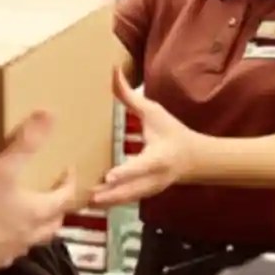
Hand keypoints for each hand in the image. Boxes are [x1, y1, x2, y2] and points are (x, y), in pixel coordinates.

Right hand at [0, 111, 77, 274]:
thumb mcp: (2, 168)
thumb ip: (25, 142)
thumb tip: (49, 114)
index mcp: (39, 211)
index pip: (65, 197)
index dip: (69, 182)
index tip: (69, 170)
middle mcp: (32, 233)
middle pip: (55, 222)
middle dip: (59, 207)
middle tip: (54, 193)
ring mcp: (13, 251)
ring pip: (36, 238)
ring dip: (39, 225)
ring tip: (30, 213)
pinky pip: (12, 250)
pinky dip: (14, 239)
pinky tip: (0, 233)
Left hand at [90, 68, 202, 207]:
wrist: (193, 159)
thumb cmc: (172, 132)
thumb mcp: (153, 112)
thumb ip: (130, 96)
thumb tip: (113, 71)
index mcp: (158, 158)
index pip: (141, 167)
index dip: (126, 172)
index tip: (110, 176)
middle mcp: (154, 179)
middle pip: (129, 191)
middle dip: (108, 195)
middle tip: (85, 195)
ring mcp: (149, 190)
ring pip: (125, 200)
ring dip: (105, 201)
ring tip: (81, 201)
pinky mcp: (143, 196)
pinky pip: (125, 201)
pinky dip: (109, 202)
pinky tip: (89, 202)